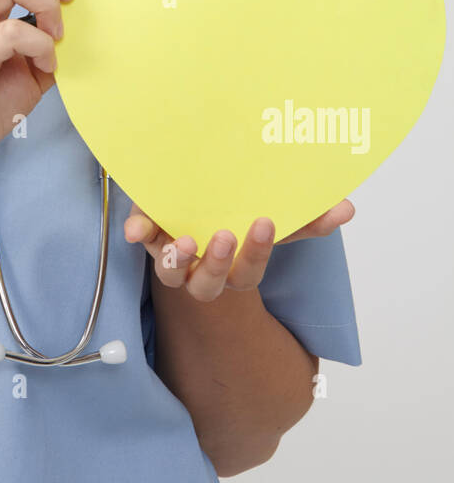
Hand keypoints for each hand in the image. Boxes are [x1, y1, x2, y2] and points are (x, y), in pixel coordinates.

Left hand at [124, 199, 355, 299]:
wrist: (191, 198)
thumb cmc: (236, 214)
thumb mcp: (271, 216)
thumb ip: (306, 216)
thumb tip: (347, 208)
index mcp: (233, 268)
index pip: (248, 272)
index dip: (256, 253)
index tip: (265, 222)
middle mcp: (200, 271)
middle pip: (207, 284)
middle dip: (216, 264)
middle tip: (225, 235)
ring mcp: (172, 256)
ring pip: (170, 272)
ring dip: (176, 258)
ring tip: (185, 239)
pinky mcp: (148, 234)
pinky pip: (142, 235)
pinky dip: (139, 230)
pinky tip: (137, 227)